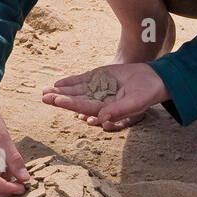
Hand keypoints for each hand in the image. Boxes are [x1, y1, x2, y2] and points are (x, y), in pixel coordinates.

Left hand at [42, 63, 168, 131]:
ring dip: (60, 91)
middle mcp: (98, 101)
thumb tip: (101, 119)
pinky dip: (70, 82)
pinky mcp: (99, 78)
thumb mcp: (135, 103)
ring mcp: (97, 89)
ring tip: (45, 92)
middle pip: (75, 100)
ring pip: (75, 91)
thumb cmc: (146, 94)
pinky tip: (58, 84)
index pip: (83, 107)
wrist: (153, 79)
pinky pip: (81, 80)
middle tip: (44, 97)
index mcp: (105, 109)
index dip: (69, 104)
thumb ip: (118, 111)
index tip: (56, 100)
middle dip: (59, 99)